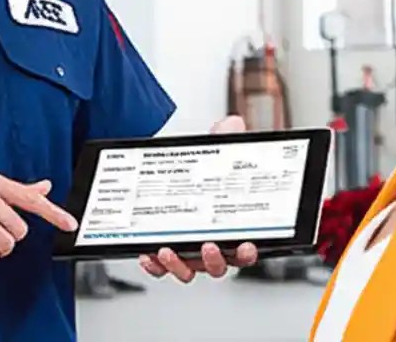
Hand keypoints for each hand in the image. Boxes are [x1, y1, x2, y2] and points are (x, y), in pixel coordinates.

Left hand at [139, 115, 254, 280]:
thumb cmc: (198, 171)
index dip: (248, 252)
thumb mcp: (213, 153)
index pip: (245, 248)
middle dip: (214, 260)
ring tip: (168, 249)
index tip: (247, 246)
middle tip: (208, 246)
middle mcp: (211, 243)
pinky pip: (160, 267)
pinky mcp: (163, 249)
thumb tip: (232, 124)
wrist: (170, 171)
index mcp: (229, 227)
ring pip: (188, 270)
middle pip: (218, 265)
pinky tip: (147, 254)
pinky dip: (154, 266)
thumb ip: (224, 138)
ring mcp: (187, 249)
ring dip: (179, 265)